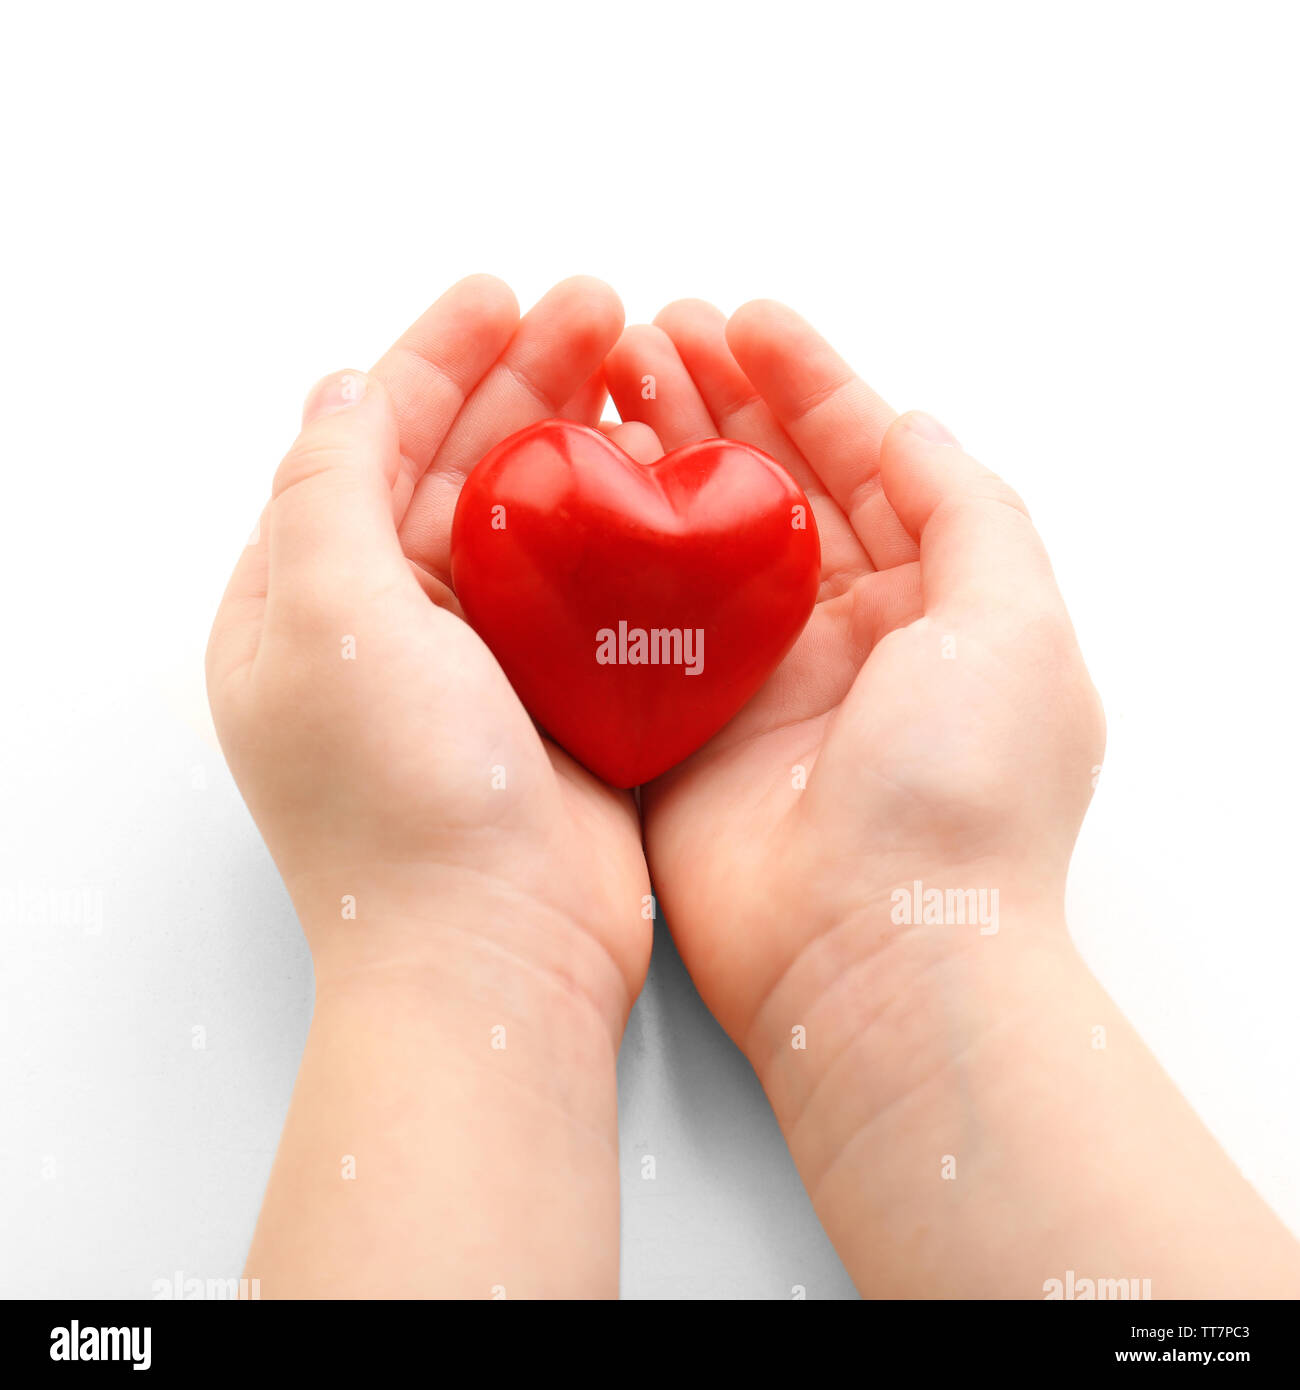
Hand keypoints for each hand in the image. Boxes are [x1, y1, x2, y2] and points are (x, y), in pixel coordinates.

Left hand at [206, 276, 651, 1295]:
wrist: (498, 951)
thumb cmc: (400, 801)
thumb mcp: (324, 619)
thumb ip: (325, 489)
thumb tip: (338, 392)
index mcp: (310, 602)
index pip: (367, 443)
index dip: (431, 358)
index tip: (501, 295)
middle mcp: (391, 627)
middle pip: (461, 467)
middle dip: (526, 379)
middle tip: (603, 309)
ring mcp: (480, 664)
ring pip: (536, 518)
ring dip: (584, 440)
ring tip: (645, 368)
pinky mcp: (559, 698)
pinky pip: (592, 586)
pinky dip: (626, 526)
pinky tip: (667, 478)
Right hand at [604, 297, 1101, 1058]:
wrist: (872, 952)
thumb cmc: (961, 794)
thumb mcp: (1011, 623)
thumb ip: (970, 509)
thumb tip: (910, 426)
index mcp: (929, 604)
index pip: (865, 463)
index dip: (809, 383)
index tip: (745, 319)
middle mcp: (841, 635)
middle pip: (771, 489)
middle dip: (719, 403)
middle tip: (650, 333)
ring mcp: (756, 680)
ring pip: (698, 540)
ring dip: (659, 457)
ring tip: (608, 378)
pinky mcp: (682, 727)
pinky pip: (640, 622)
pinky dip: (609, 554)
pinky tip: (573, 491)